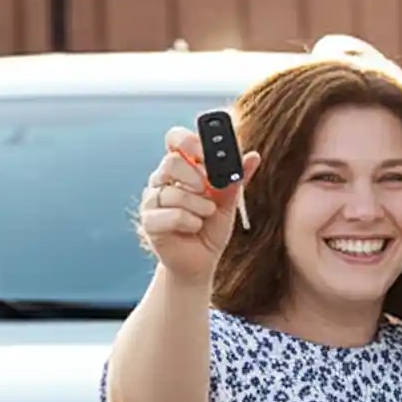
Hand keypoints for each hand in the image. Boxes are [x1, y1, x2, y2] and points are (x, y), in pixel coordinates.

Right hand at [138, 126, 260, 283]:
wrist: (200, 262)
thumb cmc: (211, 227)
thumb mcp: (229, 201)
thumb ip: (236, 178)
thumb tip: (253, 156)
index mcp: (180, 167)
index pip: (176, 139)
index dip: (192, 142)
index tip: (210, 155)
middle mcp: (162, 179)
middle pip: (171, 161)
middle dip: (195, 176)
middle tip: (208, 189)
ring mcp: (152, 200)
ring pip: (173, 191)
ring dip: (199, 206)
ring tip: (206, 216)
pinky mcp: (148, 222)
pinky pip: (170, 215)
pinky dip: (189, 222)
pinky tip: (194, 227)